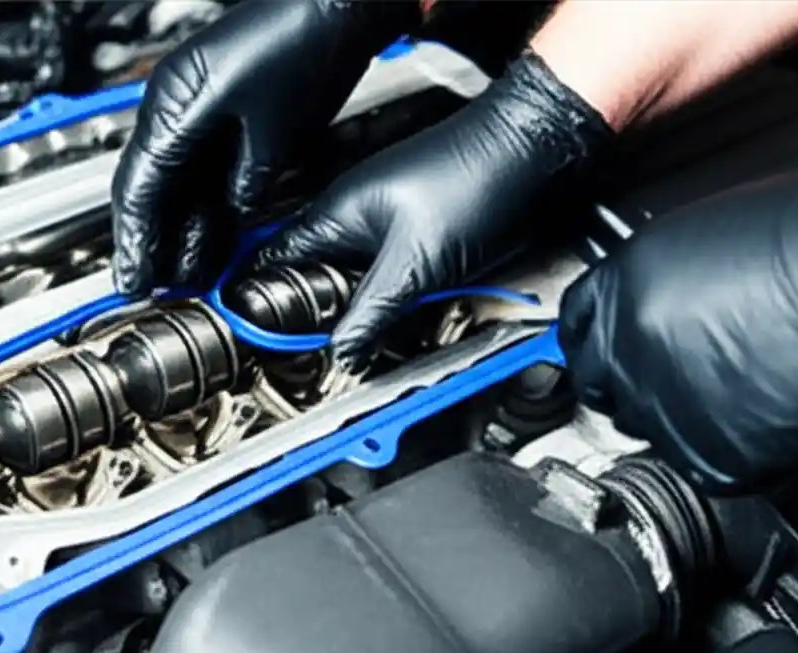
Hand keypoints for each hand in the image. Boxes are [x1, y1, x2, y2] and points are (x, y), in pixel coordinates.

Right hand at [110, 0, 420, 294]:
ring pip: (176, 187)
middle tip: (146, 287)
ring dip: (178, 234)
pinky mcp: (225, 120)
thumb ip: (247, 180)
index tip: (134, 278)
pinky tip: (207, 244)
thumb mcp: (274, 130)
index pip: (139, 184)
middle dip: (148, 242)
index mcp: (174, 104)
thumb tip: (234, 212)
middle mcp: (175, 109)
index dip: (135, 239)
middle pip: (149, 189)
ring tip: (181, 278)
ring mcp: (197, 114)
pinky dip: (205, 212)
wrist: (335, 7)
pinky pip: (203, 175)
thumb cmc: (303, 45)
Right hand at [255, 52, 611, 368]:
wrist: (530, 155)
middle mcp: (352, 214)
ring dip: (364, 308)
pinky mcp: (415, 229)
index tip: (267, 336)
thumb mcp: (413, 267)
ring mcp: (384, 219)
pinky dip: (395, 296)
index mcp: (334, 215)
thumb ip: (371, 313)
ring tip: (372, 336)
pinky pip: (389, 271)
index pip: (276, 262)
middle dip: (324, 315)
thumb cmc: (472, 183)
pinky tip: (407, 312)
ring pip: (356, 278)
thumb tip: (341, 352)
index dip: (267, 301)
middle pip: (317, 277)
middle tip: (332, 349)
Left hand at [559, 166, 797, 493]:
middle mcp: (626, 351)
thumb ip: (657, 283)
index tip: (606, 344)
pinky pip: (700, 464)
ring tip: (730, 388)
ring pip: (645, 428)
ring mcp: (663, 407)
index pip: (574, 324)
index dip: (595, 334)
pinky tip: (757, 415)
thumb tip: (655, 306)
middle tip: (671, 374)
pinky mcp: (709, 455)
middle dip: (625, 381)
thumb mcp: (698, 240)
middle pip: (597, 382)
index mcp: (619, 289)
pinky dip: (726, 449)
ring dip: (674, 415)